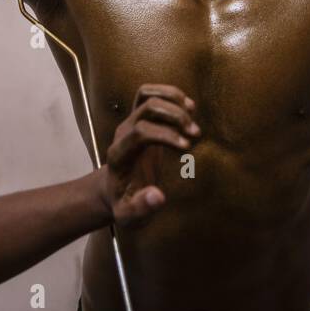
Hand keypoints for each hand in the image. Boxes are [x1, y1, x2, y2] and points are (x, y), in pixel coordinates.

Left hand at [99, 84, 199, 226]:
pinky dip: (170, 94)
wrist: (113, 190)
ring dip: (173, 100)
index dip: (165, 135)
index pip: (140, 131)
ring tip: (193, 115)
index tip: (187, 148)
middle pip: (146, 107)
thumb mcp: (129, 215)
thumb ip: (141, 208)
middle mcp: (123, 133)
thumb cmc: (124, 203)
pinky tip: (189, 108)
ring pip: (147, 94)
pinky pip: (150, 94)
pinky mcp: (140, 118)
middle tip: (196, 133)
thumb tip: (158, 196)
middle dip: (174, 116)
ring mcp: (130, 122)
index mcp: (119, 154)